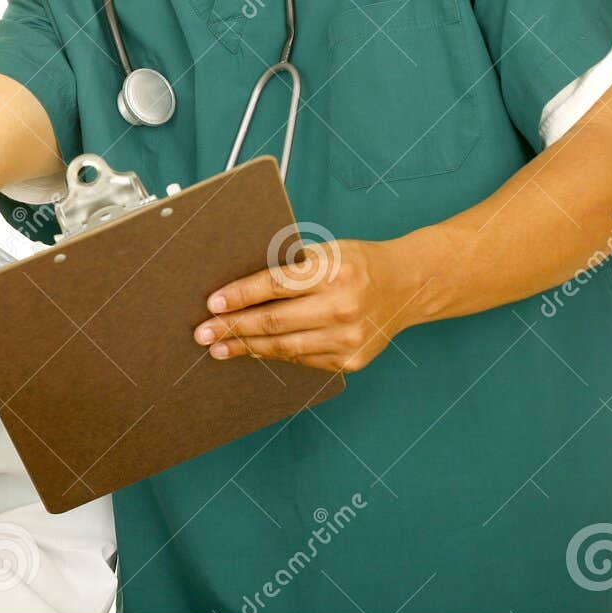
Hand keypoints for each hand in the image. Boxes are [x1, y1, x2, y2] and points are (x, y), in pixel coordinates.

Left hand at [194, 236, 433, 372]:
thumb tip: (236, 287)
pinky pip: (302, 359)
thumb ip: (289, 268)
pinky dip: (275, 354)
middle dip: (233, 328)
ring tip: (219, 348)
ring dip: (247, 347)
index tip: (212, 304)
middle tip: (203, 332)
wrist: (407, 286)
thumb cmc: (356, 264)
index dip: (239, 296)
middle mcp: (341, 307)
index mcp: (332, 272)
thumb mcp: (325, 252)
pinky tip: (253, 350)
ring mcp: (348, 338)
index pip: (274, 285)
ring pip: (285, 347)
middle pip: (274, 322)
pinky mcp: (351, 360)